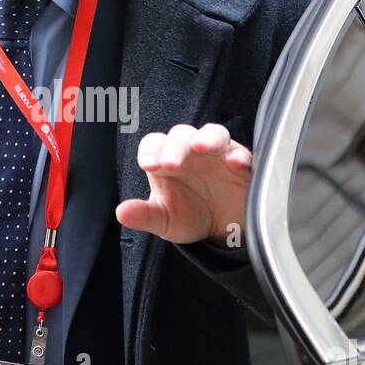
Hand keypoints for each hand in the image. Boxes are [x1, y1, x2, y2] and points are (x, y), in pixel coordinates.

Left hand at [115, 122, 253, 245]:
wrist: (222, 231)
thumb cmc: (189, 216)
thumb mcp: (164, 220)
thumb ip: (144, 215)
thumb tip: (121, 213)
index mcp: (167, 160)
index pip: (155, 144)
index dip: (150, 151)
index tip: (148, 166)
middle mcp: (192, 152)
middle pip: (182, 135)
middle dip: (176, 146)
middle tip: (170, 163)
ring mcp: (218, 154)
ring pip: (214, 134)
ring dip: (207, 138)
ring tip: (201, 148)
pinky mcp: (242, 164)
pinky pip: (242, 153)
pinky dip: (240, 155)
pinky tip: (234, 164)